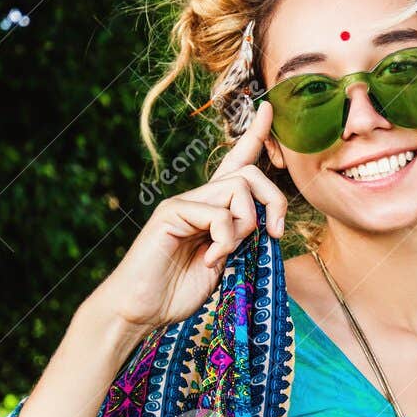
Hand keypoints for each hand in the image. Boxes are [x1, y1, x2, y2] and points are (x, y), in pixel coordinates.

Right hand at [96, 102, 286, 332]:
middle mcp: (199, 198)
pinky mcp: (171, 212)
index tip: (268, 107)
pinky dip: (225, 241)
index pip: (237, 163)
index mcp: (213, 208)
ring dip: (246, 225)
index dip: (254, 135)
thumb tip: (265, 223)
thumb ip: (241, 239)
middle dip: (275, 200)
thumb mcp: (225, 263)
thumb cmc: (178, 291)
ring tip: (227, 253)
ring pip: (238, 190)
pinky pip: (218, 214)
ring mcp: (183, 202)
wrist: (140, 310)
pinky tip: (210, 260)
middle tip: (276, 234)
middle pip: (249, 174)